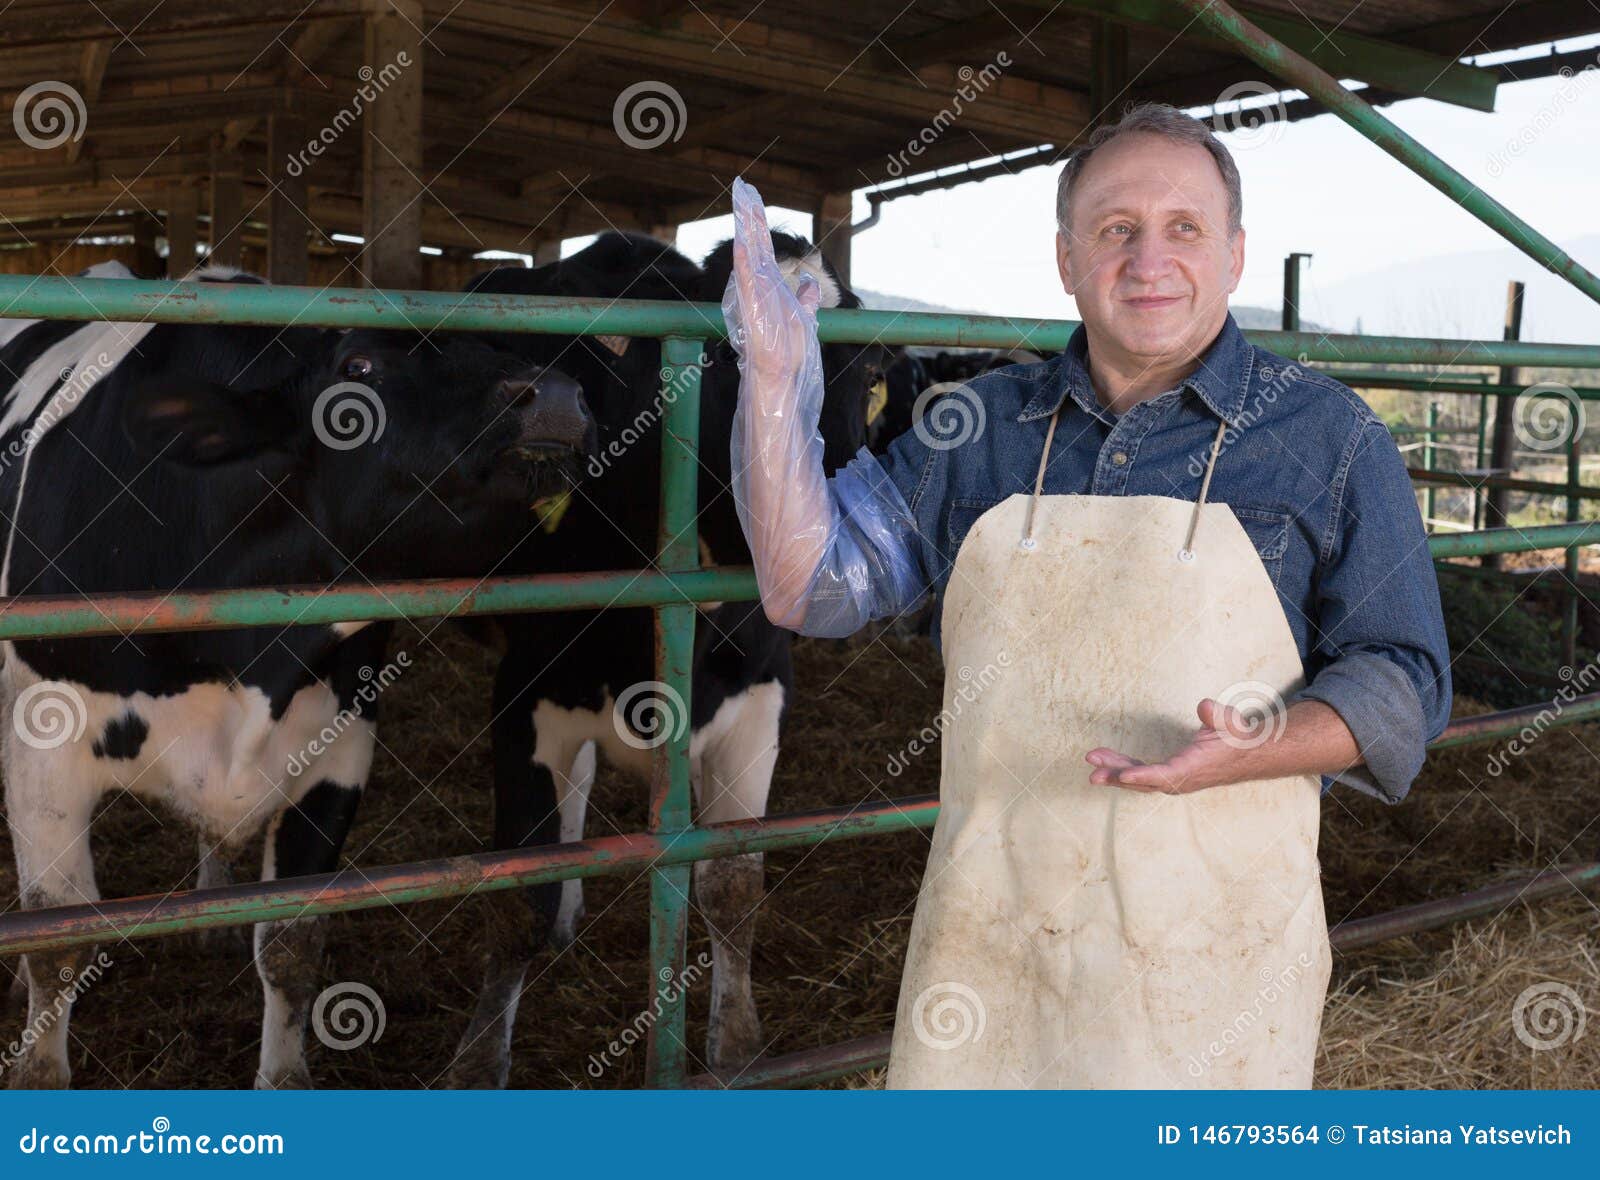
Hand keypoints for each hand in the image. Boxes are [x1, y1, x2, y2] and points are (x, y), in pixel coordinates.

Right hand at [727, 178, 820, 392]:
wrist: (781, 375)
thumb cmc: (789, 352)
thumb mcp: (804, 317)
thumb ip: (806, 298)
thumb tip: (809, 281)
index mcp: (771, 285)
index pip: (763, 247)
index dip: (758, 222)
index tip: (752, 198)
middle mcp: (760, 286)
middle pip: (754, 243)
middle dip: (748, 214)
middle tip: (742, 186)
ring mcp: (754, 296)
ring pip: (748, 255)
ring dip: (745, 229)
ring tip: (740, 202)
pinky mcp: (753, 310)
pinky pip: (747, 283)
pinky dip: (745, 264)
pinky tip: (743, 244)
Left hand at [1085, 698, 1272, 793]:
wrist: (1248, 754)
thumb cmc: (1237, 737)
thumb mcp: (1231, 722)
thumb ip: (1218, 715)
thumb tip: (1204, 706)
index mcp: (1193, 769)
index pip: (1164, 776)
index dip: (1142, 776)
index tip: (1122, 776)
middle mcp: (1181, 780)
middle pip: (1143, 781)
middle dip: (1116, 775)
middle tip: (1092, 769)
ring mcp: (1174, 780)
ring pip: (1140, 779)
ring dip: (1115, 771)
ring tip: (1093, 761)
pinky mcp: (1171, 776)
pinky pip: (1143, 775)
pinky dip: (1124, 769)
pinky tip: (1109, 761)